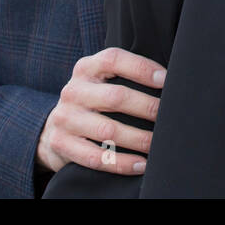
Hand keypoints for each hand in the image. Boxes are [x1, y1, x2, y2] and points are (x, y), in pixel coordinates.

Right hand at [36, 47, 164, 174]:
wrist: (54, 126)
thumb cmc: (91, 99)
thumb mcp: (99, 79)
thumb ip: (124, 74)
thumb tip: (168, 79)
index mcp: (86, 68)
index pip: (114, 60)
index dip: (142, 68)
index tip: (167, 80)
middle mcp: (73, 90)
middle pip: (115, 97)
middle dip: (147, 107)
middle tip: (170, 116)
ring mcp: (65, 118)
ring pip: (107, 130)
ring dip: (139, 139)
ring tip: (159, 144)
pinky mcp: (61, 143)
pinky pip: (96, 157)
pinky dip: (121, 163)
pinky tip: (141, 164)